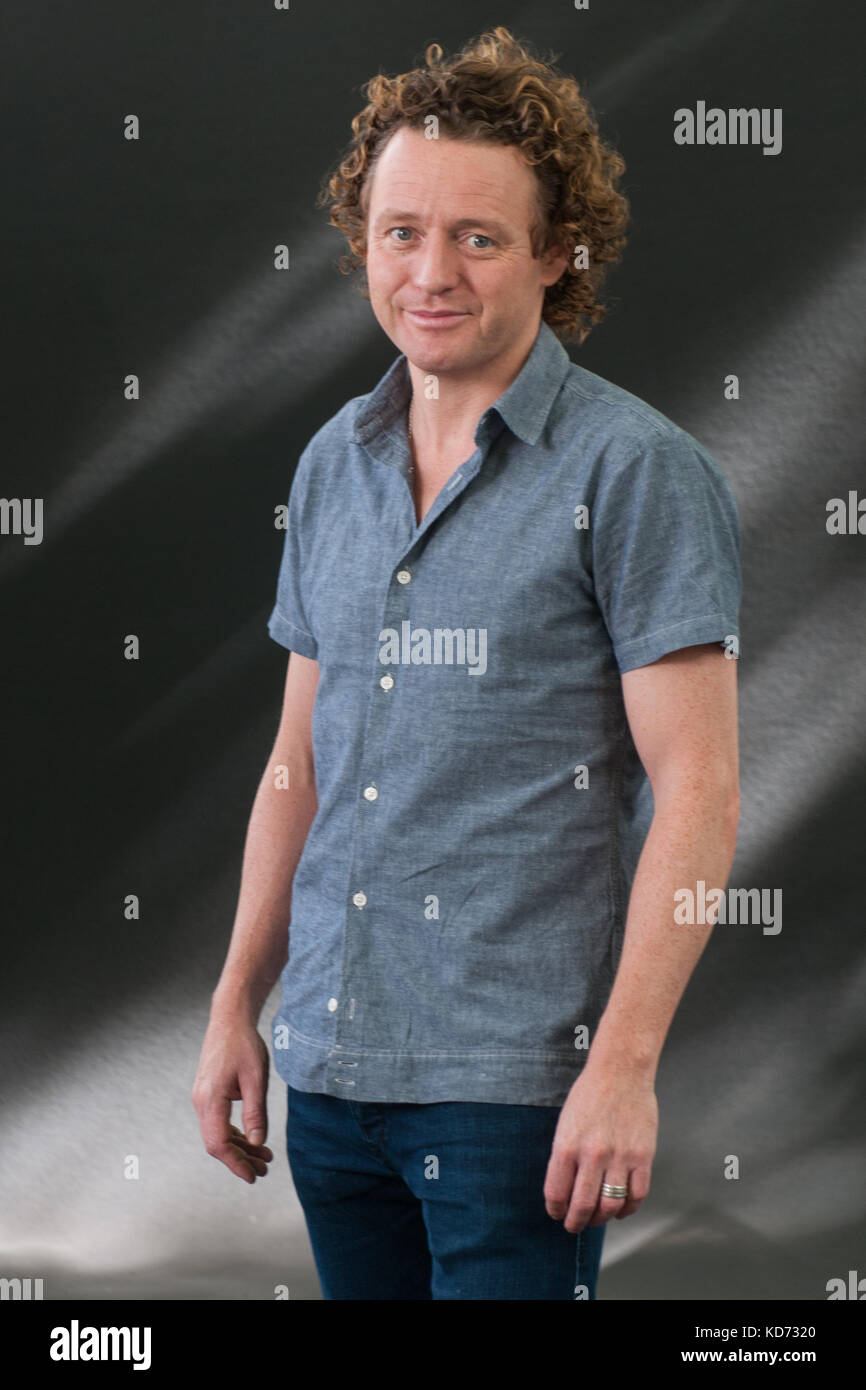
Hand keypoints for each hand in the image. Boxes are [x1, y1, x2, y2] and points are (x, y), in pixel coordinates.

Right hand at [192, 1017, 273, 1182]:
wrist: (230, 1019)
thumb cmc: (244, 1044)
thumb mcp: (256, 1079)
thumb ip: (256, 1112)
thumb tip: (258, 1142)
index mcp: (210, 1099)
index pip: (218, 1143)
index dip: (236, 1163)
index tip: (254, 1176)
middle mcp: (201, 1102)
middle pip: (217, 1143)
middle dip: (241, 1159)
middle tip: (265, 1169)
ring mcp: (203, 1098)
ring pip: (218, 1133)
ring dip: (240, 1147)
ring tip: (264, 1157)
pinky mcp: (208, 1094)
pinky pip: (219, 1122)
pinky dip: (235, 1134)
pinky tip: (252, 1139)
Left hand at [543, 1062, 657, 1231]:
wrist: (621, 1071)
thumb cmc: (589, 1096)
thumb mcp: (566, 1124)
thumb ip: (565, 1158)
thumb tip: (565, 1192)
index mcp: (567, 1146)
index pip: (557, 1194)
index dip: (556, 1210)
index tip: (557, 1214)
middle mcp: (592, 1154)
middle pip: (583, 1206)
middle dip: (576, 1223)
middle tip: (574, 1226)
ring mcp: (620, 1157)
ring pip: (610, 1206)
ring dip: (601, 1219)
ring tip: (596, 1219)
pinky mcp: (643, 1156)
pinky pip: (636, 1195)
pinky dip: (627, 1209)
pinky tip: (620, 1209)